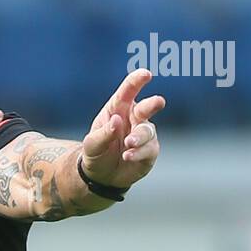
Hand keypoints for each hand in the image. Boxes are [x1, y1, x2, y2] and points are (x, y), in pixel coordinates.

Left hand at [81, 69, 164, 191]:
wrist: (101, 176)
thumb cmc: (96, 153)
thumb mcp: (92, 144)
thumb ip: (103, 133)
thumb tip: (116, 121)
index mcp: (119, 108)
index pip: (128, 90)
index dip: (137, 81)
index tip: (146, 74)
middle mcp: (134, 118)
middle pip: (147, 107)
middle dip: (153, 104)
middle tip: (158, 102)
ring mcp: (144, 134)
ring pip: (147, 130)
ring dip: (139, 136)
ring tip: (128, 143)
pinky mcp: (150, 150)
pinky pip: (148, 149)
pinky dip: (138, 152)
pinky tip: (127, 156)